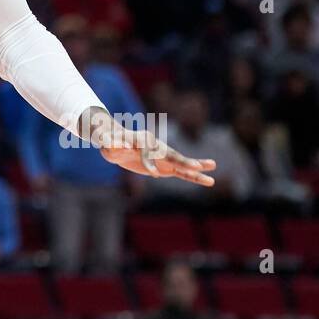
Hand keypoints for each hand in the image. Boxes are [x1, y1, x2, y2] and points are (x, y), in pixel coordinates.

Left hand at [92, 119, 215, 186]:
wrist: (114, 142)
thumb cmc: (108, 142)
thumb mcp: (106, 143)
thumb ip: (111, 143)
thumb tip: (116, 144)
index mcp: (142, 139)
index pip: (149, 151)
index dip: (151, 162)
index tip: (153, 175)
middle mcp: (155, 146)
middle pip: (170, 154)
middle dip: (182, 160)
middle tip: (195, 166)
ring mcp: (162, 156)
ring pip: (180, 162)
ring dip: (195, 166)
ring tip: (213, 166)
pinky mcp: (165, 166)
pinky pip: (182, 172)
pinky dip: (194, 175)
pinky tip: (209, 179)